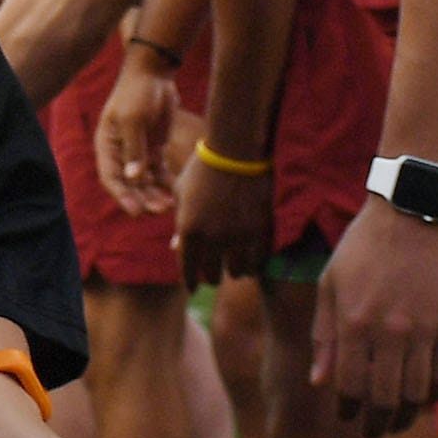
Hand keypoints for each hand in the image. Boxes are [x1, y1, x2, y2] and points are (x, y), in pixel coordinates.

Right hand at [95, 58, 177, 213]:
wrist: (155, 72)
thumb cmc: (138, 92)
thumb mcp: (133, 118)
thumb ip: (134, 148)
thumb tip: (133, 178)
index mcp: (107, 145)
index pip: (111, 178)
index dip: (122, 197)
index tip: (136, 211)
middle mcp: (120, 153)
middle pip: (129, 185)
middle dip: (142, 200)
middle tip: (159, 211)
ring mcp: (138, 152)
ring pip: (144, 182)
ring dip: (154, 196)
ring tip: (169, 207)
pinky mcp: (154, 149)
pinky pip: (159, 174)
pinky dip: (165, 185)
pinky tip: (176, 195)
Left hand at [171, 148, 273, 287]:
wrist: (235, 151)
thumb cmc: (202, 169)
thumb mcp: (181, 194)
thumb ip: (179, 224)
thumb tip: (175, 248)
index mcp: (190, 229)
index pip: (188, 269)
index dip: (190, 281)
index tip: (192, 286)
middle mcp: (214, 238)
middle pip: (213, 275)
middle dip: (210, 276)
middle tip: (212, 275)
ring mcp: (240, 236)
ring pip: (238, 272)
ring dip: (234, 271)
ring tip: (233, 267)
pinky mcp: (262, 231)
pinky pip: (259, 260)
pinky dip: (254, 262)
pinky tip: (251, 259)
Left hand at [311, 199, 437, 437]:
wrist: (413, 210)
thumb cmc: (364, 246)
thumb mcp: (330, 283)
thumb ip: (324, 335)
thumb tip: (319, 383)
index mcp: (353, 321)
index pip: (350, 386)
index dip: (347, 410)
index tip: (346, 418)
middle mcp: (388, 332)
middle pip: (385, 399)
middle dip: (376, 424)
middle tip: (373, 432)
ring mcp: (424, 330)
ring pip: (417, 395)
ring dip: (406, 417)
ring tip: (397, 422)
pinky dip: (435, 396)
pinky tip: (425, 399)